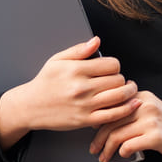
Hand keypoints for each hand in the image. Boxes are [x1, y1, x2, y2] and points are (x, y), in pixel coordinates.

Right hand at [0, 36, 139, 148]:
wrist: (30, 107)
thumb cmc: (45, 82)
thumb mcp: (57, 60)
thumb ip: (79, 50)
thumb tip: (97, 41)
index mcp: (76, 70)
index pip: (111, 64)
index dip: (114, 66)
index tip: (111, 69)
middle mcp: (81, 87)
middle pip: (118, 80)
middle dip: (121, 79)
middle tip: (117, 80)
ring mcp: (84, 105)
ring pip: (119, 96)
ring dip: (129, 92)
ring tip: (129, 89)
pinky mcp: (85, 120)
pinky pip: (113, 115)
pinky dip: (127, 109)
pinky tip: (132, 103)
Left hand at [89, 91, 161, 161]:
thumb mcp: (151, 109)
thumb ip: (132, 109)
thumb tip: (104, 117)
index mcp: (141, 96)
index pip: (111, 106)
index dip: (97, 121)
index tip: (92, 131)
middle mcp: (144, 105)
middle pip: (110, 121)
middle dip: (98, 138)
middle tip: (94, 148)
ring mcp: (151, 120)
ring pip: (116, 134)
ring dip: (107, 149)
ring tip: (105, 156)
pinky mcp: (155, 136)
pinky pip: (129, 145)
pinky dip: (123, 152)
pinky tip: (124, 154)